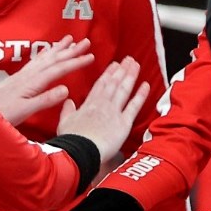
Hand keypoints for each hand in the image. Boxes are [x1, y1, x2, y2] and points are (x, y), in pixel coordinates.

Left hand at [0, 36, 92, 124]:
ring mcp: (22, 75)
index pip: (58, 69)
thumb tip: (66, 89)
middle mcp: (28, 75)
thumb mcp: (26, 110)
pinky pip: (35, 61)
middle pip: (53, 59)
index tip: (90, 56)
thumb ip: (45, 100)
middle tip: (85, 41)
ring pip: (44, 58)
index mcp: (32, 82)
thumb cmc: (2, 114)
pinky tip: (47, 53)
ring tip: (69, 40)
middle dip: (70, 50)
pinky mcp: (17, 78)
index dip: (75, 62)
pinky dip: (45, 55)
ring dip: (58, 49)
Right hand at [57, 57, 152, 172]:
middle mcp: (103, 104)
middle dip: (122, 70)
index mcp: (89, 104)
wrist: (81, 151)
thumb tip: (68, 101)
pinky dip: (141, 95)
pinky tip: (146, 85)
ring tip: (136, 65)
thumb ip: (67, 110)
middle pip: (114, 83)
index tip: (115, 64)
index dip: (109, 73)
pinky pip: (134, 106)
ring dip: (131, 76)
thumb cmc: (72, 140)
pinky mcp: (124, 123)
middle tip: (129, 59)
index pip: (100, 84)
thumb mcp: (64, 123)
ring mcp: (114, 112)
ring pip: (124, 90)